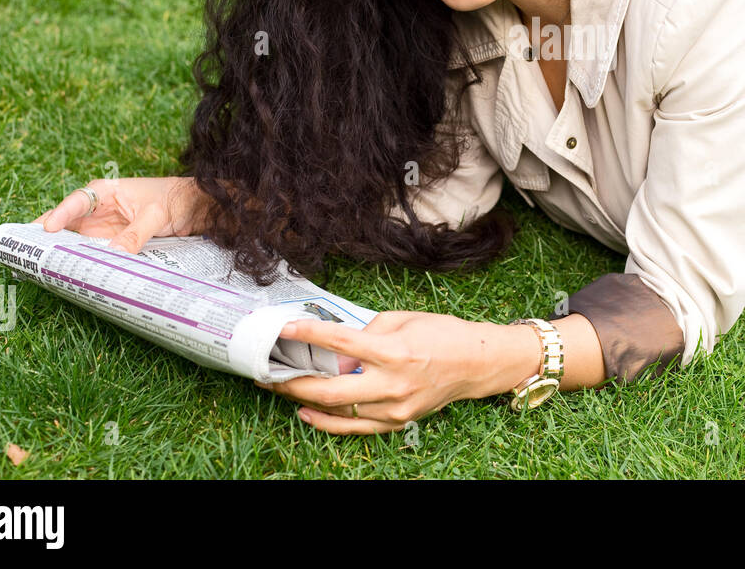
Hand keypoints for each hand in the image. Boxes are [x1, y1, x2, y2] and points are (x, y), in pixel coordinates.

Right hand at [30, 176, 205, 253]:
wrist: (193, 206)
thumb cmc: (174, 200)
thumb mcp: (155, 216)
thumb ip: (134, 234)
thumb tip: (113, 255)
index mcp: (105, 192)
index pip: (76, 202)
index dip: (59, 215)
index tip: (45, 229)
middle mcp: (97, 208)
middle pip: (64, 223)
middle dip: (46, 237)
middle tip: (28, 254)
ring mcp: (100, 226)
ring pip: (73, 240)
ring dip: (61, 252)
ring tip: (43, 268)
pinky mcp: (109, 241)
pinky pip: (89, 252)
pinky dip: (80, 261)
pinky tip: (70, 273)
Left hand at [256, 311, 512, 434]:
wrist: (476, 363)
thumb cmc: (442, 334)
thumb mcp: (404, 318)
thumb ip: (368, 330)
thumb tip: (338, 343)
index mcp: (393, 350)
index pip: (339, 342)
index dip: (308, 334)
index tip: (283, 328)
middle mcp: (391, 382)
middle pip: (329, 388)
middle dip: (293, 380)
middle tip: (268, 372)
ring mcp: (394, 406)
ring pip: (338, 410)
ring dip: (305, 399)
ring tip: (280, 388)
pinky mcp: (398, 420)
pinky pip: (355, 426)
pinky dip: (327, 421)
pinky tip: (305, 412)